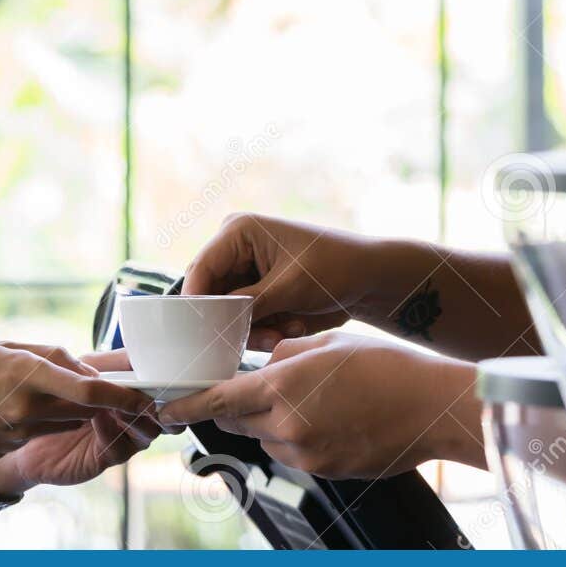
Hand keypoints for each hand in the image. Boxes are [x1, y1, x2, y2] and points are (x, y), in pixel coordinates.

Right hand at [0, 343, 154, 466]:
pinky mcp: (10, 447)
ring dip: (72, 410)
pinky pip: (43, 433)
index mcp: (28, 375)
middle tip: (107, 391)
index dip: (122, 396)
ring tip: (46, 392)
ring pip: (67, 421)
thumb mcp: (12, 348)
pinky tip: (23, 409)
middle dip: (102, 401)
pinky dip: (46, 421)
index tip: (143, 398)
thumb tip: (91, 370)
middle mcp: (25, 408)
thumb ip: (56, 358)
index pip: (89, 389)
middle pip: (85, 408)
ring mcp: (16, 432)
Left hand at [0, 356, 161, 494]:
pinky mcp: (108, 457)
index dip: (158, 376)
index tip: (150, 368)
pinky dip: (112, 431)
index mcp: (127, 392)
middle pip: (160, 407)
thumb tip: (130, 357)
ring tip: (114, 404)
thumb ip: (99, 365)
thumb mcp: (73, 376)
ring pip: (149, 430)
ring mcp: (123, 437)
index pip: (156, 383)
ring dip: (133, 415)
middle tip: (136, 388)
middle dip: (149, 396)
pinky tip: (97, 418)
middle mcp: (131, 415)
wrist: (23, 439)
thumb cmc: (50, 404)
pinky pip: (122, 447)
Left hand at [156, 331, 482, 479]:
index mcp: (285, 387)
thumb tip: (266, 360)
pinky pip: (295, 454)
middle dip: (240, 406)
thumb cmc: (391, 368)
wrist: (433, 407)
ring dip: (275, 422)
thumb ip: (287, 353)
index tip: (165, 408)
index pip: (217, 401)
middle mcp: (288, 426)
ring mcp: (306, 454)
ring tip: (320, 400)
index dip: (185, 406)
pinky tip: (336, 418)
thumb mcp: (331, 344)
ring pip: (267, 438)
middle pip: (238, 421)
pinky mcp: (324, 471)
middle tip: (265, 388)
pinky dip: (301, 437)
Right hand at [182, 214, 383, 350]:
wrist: (369, 279)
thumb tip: (211, 325)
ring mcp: (245, 275)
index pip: (200, 270)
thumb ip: (246, 305)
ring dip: (252, 330)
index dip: (197, 304)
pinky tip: (292, 325)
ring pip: (225, 315)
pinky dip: (264, 331)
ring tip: (284, 330)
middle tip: (262, 334)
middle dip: (232, 321)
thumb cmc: (336, 267)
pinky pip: (244, 322)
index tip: (202, 334)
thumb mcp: (289, 286)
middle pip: (209, 296)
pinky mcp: (257, 295)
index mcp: (239, 231)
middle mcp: (236, 251)